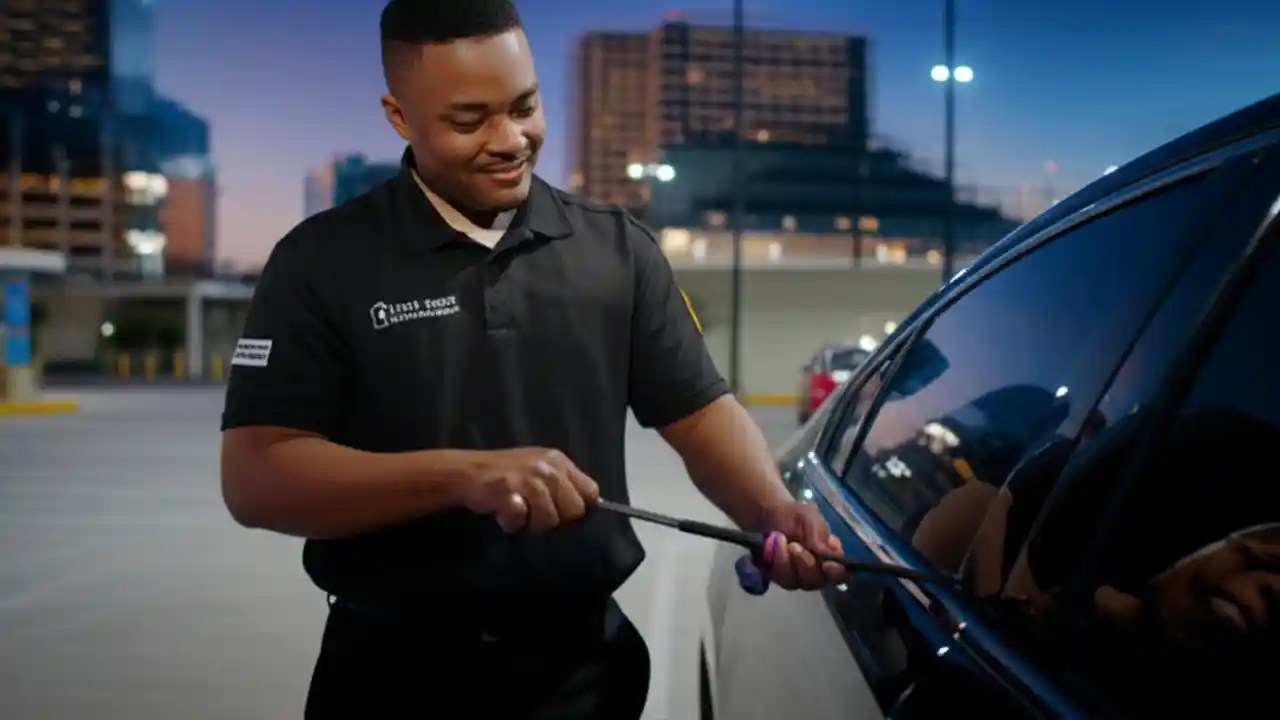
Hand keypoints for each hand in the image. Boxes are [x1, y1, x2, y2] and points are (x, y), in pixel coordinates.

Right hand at [461, 448, 599, 533]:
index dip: (581, 510)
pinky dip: (512, 524)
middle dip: (558, 522)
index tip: (565, 517)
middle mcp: (547, 468)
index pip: (591, 492)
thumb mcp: (540, 469)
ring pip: (549, 521)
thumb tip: (589, 508)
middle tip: (536, 517)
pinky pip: (521, 521)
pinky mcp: (507, 491)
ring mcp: (528, 479)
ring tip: (518, 514)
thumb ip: (563, 485)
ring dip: (531, 525)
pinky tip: (503, 514)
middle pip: (575, 511)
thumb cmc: (506, 474)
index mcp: (559, 461)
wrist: (467, 472)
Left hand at [760, 501, 847, 589]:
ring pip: (795, 581)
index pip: (838, 572)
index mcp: (830, 556)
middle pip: (816, 580)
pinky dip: (773, 561)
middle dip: (805, 563)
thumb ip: (818, 534)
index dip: (834, 572)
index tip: (827, 565)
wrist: (764, 515)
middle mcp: (815, 571)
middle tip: (794, 545)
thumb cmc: (792, 515)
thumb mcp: (808, 516)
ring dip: (785, 560)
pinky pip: (776, 578)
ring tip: (778, 538)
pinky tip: (769, 545)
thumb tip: (827, 553)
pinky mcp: (776, 577)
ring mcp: (795, 576)